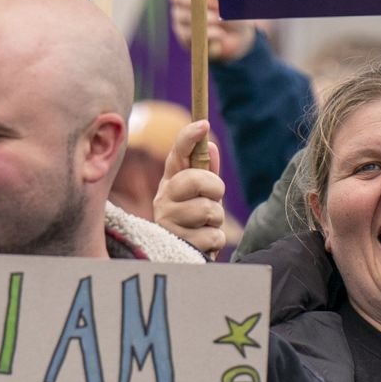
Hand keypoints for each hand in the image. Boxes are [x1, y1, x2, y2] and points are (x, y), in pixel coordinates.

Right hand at [154, 119, 225, 256]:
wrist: (182, 258)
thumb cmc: (193, 220)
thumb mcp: (201, 194)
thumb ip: (207, 171)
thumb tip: (211, 145)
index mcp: (170, 182)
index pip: (176, 154)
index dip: (188, 137)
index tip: (203, 124)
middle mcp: (163, 199)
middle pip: (196, 180)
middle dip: (215, 189)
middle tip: (212, 199)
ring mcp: (168, 222)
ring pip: (209, 210)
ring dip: (216, 220)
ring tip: (205, 225)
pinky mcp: (179, 245)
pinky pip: (213, 235)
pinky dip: (216, 239)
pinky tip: (202, 242)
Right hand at [167, 0, 255, 63]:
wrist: (239, 35)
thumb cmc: (232, 10)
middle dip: (197, 0)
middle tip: (216, 5)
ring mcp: (180, 17)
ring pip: (183, 15)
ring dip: (205, 17)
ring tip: (220, 20)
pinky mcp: (184, 35)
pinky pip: (189, 33)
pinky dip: (208, 32)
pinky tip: (220, 33)